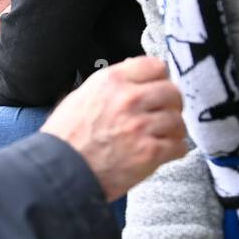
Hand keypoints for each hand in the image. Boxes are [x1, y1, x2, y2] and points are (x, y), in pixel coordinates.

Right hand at [39, 57, 185, 200]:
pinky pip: (179, 146)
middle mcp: (129, 99)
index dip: (159, 78)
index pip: (155, 66)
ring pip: (178, 121)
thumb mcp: (81, 96)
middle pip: (172, 92)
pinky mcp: (150, 153)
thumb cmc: (65, 137)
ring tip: (161, 138)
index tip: (157, 89)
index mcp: (111, 81)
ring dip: (173, 131)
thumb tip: (135, 73)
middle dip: (171, 105)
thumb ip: (111, 84)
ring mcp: (141, 126)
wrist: (59, 172)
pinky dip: (173, 150)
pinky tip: (161, 153)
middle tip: (163, 115)